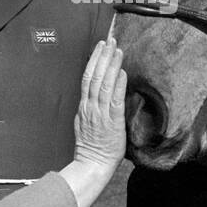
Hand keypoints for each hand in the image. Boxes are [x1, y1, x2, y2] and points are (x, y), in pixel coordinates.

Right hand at [72, 38, 126, 171]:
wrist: (92, 165)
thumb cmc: (91, 148)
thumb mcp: (83, 124)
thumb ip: (88, 108)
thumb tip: (93, 95)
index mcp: (84, 107)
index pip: (88, 78)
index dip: (94, 60)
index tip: (100, 47)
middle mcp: (91, 107)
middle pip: (95, 76)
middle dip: (102, 56)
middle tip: (109, 40)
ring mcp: (101, 114)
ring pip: (104, 84)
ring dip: (111, 65)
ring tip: (117, 50)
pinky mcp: (113, 122)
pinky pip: (115, 100)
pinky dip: (118, 85)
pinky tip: (122, 72)